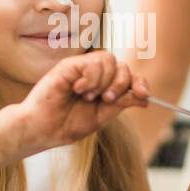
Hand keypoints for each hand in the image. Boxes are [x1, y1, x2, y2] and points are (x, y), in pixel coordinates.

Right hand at [15, 50, 148, 151]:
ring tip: (88, 96)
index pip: (127, 75)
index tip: (143, 95)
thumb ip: (122, 104)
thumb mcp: (102, 116)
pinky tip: (79, 90)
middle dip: (120, 84)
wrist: (44, 130)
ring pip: (109, 59)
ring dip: (104, 82)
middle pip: (121, 65)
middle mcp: (93, 74)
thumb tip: (146, 98)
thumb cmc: (67, 124)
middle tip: (107, 100)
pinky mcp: (68, 65)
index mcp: (103, 85)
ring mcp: (80, 68)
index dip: (138, 82)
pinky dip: (91, 78)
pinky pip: (92, 62)